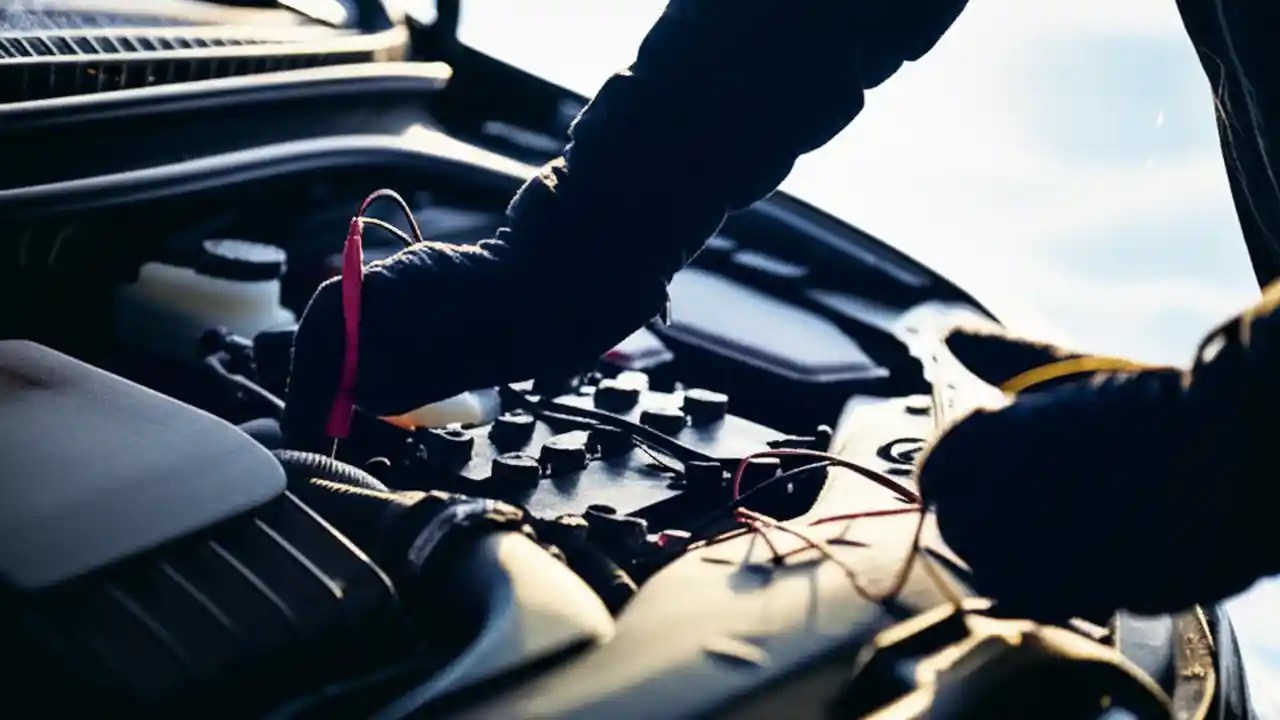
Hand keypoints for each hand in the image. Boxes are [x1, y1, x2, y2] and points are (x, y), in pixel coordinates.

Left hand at [918, 326, 1268, 618]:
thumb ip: (1001, 357)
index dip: (964, 472)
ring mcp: (1024, 553)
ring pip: (987, 569)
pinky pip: (1030, 603)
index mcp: (985, 437)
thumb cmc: (1154, 409)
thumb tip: (951, 333)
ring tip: (1072, 531)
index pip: (935, 472)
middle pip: (955, 524)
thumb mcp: (1069, 371)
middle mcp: (990, 497)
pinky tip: (1090, 561)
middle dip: (985, 516)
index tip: (994, 474)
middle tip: (1043, 503)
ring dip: (1016, 556)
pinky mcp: (1062, 597)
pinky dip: (1049, 589)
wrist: (1229, 465)